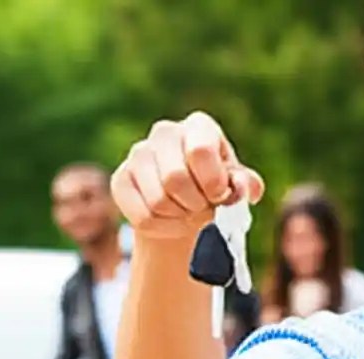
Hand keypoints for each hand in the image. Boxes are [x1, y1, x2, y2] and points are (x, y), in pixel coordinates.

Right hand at [111, 111, 264, 243]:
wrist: (184, 204)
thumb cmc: (213, 188)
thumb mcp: (234, 186)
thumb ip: (243, 185)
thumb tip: (241, 188)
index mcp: (199, 126)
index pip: (200, 151)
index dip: (212, 183)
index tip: (220, 196)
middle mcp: (165, 132)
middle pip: (175, 179)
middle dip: (195, 204)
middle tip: (202, 207)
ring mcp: (138, 154)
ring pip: (158, 201)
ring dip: (179, 217)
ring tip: (186, 212)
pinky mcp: (120, 179)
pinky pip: (142, 216)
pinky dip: (162, 228)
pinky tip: (169, 221)